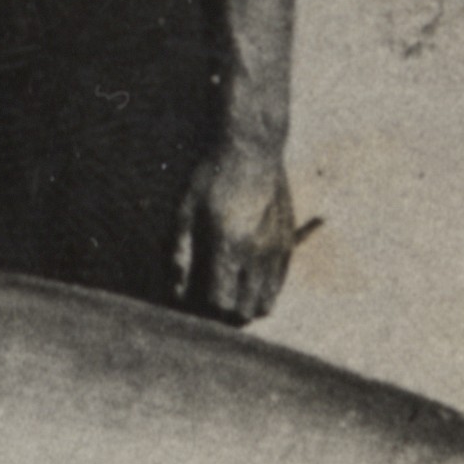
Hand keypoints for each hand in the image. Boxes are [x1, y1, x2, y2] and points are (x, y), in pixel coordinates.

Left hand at [171, 137, 296, 325]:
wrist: (252, 147)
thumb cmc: (210, 177)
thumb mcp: (183, 211)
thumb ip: (178, 254)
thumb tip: (176, 294)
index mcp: (229, 246)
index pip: (220, 305)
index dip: (201, 311)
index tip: (188, 303)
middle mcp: (258, 253)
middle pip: (244, 312)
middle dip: (221, 316)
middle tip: (203, 304)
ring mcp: (277, 250)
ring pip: (265, 305)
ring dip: (243, 308)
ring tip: (223, 295)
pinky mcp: (288, 243)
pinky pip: (278, 286)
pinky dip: (262, 293)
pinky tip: (242, 280)